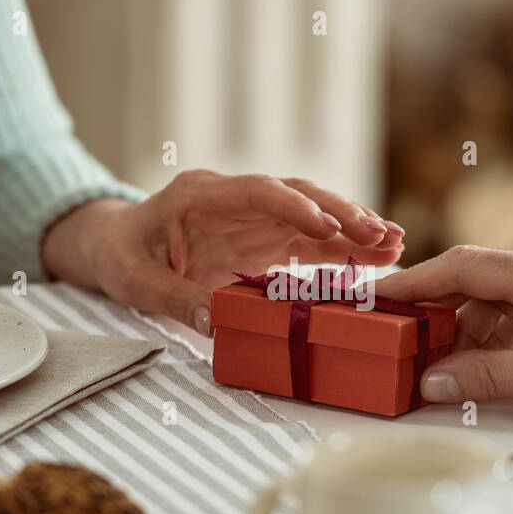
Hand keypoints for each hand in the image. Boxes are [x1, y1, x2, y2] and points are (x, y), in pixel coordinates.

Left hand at [42, 170, 403, 333]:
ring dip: (353, 229)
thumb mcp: (135, 282)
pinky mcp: (264, 236)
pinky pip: (309, 239)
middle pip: (297, 196)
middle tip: (381, 236)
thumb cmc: (122, 256)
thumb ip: (175, 299)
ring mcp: (253, 216)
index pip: (256, 190)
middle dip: (341, 215)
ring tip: (395, 244)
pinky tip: (376, 256)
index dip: (294, 206)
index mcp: (199, 196)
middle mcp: (234, 199)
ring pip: (312, 215)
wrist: (117, 244)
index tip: (326, 225)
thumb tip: (214, 322)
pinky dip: (342, 247)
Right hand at [373, 246, 512, 430]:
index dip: (416, 280)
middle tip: (402, 339)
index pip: (465, 267)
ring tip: (440, 366)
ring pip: (500, 303)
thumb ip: (488, 376)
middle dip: (439, 312)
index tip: (379, 295)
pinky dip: (497, 340)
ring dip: (468, 333)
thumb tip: (434, 380)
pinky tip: (483, 367)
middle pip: (479, 282)